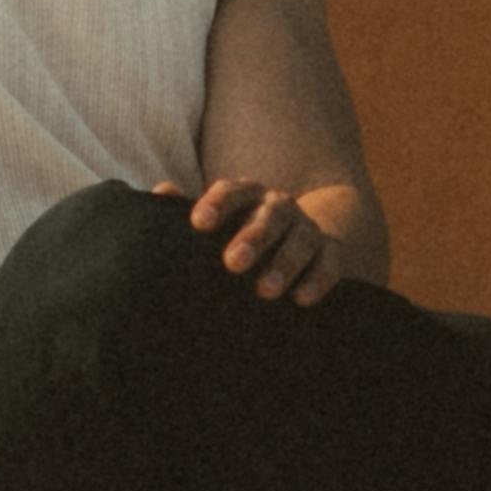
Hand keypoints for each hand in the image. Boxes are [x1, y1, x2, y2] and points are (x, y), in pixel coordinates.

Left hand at [184, 171, 349, 308]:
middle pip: (269, 214)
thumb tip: (161, 192)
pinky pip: (329, 261)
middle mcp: (279, 207)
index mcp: (248, 195)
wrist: (290, 240)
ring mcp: (307, 228)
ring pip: (300, 238)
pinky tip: (302, 299)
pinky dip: (319, 278)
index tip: (199, 223)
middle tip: (233, 263)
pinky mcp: (330, 252)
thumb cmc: (236, 235)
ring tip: (265, 291)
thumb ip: (183, 210)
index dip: (217, 203)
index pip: (233, 190)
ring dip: (284, 262)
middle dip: (253, 236)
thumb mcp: (213, 222)